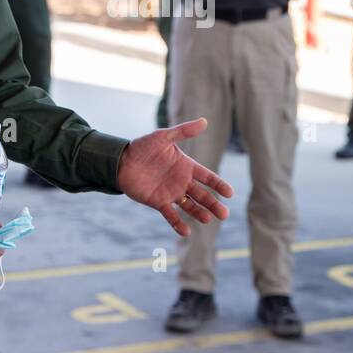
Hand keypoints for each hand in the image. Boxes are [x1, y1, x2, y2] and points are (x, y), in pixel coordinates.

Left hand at [117, 118, 232, 236]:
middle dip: (213, 204)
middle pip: (202, 195)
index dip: (219, 185)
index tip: (230, 193)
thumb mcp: (164, 137)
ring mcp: (171, 193)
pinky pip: (171, 215)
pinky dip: (178, 223)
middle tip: (224, 214)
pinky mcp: (159, 202)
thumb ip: (183, 131)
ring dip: (199, 213)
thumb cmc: (143, 147)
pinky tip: (186, 231)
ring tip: (207, 219)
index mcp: (186, 166)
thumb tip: (204, 121)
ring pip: (190, 206)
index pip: (208, 177)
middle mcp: (182, 181)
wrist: (121, 161)